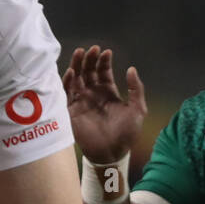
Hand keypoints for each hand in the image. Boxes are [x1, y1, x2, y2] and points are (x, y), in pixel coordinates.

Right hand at [63, 46, 146, 163]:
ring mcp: (81, 100)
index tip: (106, 52)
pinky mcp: (71, 109)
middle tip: (92, 49)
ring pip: (76, 77)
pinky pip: (66, 92)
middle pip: (88, 70)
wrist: (111, 154)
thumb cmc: (126, 134)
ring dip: (77, 64)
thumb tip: (131, 68)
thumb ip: (136, 90)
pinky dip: (67, 80)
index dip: (103, 60)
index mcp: (108, 92)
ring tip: (80, 52)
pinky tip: (72, 72)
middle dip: (89, 58)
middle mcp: (93, 93)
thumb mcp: (138, 111)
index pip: (103, 71)